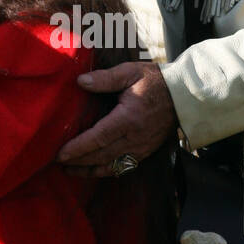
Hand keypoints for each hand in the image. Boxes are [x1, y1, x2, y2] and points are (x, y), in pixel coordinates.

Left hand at [56, 61, 177, 176]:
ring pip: (111, 165)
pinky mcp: (146, 151)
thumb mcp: (130, 72)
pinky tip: (93, 170)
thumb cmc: (156, 81)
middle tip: (58, 162)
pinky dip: (106, 171)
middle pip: (101, 155)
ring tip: (70, 170)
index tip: (61, 154)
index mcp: (129, 118)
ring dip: (89, 170)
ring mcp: (141, 147)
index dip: (78, 148)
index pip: (99, 138)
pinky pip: (123, 166)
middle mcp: (135, 137)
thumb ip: (105, 78)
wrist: (186, 96)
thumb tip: (81, 82)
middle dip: (79, 161)